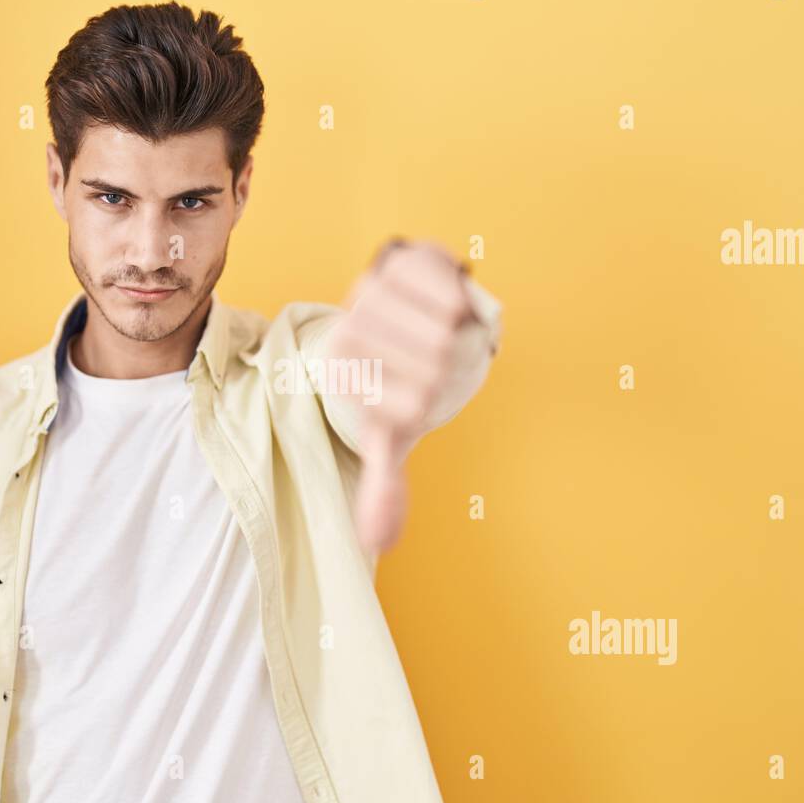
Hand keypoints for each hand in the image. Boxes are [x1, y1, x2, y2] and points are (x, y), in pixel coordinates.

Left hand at [325, 238, 473, 553]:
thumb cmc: (396, 382)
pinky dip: (461, 303)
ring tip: (432, 333)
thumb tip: (379, 543)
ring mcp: (374, 288)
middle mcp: (349, 324)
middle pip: (436, 364)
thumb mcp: (387, 433)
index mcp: (342, 368)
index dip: (424, 403)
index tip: (408, 392)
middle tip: (427, 360)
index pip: (412, 404)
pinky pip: (453, 291)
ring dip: (454, 337)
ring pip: (445, 330)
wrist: (398, 316)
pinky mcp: (404, 258)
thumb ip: (383, 485)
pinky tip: (442, 305)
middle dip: (444, 369)